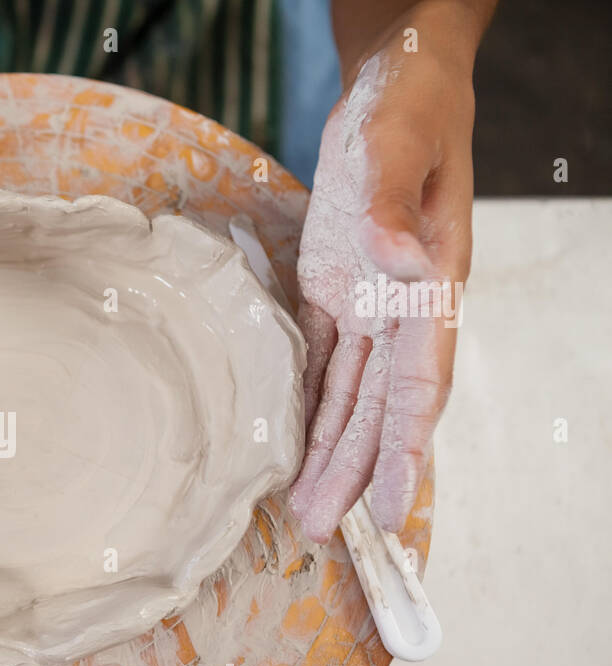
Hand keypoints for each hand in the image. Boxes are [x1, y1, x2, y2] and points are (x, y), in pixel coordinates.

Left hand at [289, 5, 481, 542]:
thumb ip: (393, 203)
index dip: (407, 447)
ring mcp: (368, 300)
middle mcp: (402, 304)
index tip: (393, 505)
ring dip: (328, 451)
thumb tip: (397, 263)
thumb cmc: (408, 101)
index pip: (422, 381)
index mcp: (431, 281)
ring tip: (306, 511)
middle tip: (326, 531)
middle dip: (356, 471)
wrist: (394, 76)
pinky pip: (320, 359)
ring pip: (347, 392)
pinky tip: (290, 442)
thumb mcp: (396, 141)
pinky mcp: (334, 286)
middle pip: (379, 405)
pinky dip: (306, 403)